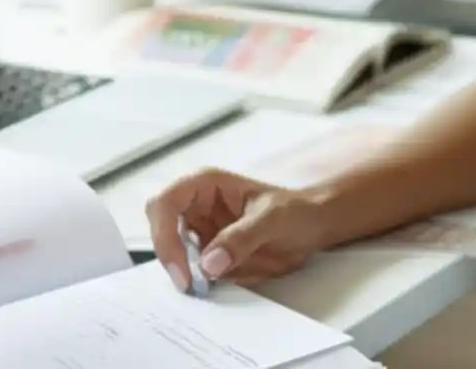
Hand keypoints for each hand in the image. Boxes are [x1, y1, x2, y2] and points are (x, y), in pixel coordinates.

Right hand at [145, 168, 327, 291]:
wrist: (315, 227)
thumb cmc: (296, 209)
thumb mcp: (273, 219)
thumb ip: (241, 238)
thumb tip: (208, 264)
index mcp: (205, 185)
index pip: (165, 204)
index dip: (164, 235)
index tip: (182, 269)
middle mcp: (196, 206)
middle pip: (160, 229)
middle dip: (169, 257)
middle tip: (188, 285)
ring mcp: (200, 230)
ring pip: (172, 252)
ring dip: (182, 272)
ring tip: (203, 290)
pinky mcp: (208, 254)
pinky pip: (191, 270)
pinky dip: (195, 282)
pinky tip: (210, 291)